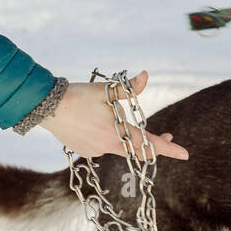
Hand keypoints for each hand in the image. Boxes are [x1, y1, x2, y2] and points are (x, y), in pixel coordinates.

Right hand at [39, 70, 187, 160]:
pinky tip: (93, 124)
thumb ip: (129, 88)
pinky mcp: (84, 151)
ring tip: (110, 117)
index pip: (150, 144)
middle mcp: (108, 147)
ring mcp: (95, 152)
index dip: (169, 149)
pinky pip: (102, 146)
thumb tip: (145, 76)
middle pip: (138, 151)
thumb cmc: (78, 96)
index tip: (185, 154)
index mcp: (117, 133)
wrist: (45, 106)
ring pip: (119, 147)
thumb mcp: (106, 90)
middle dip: (153, 145)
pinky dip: (106, 137)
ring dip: (125, 137)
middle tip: (167, 138)